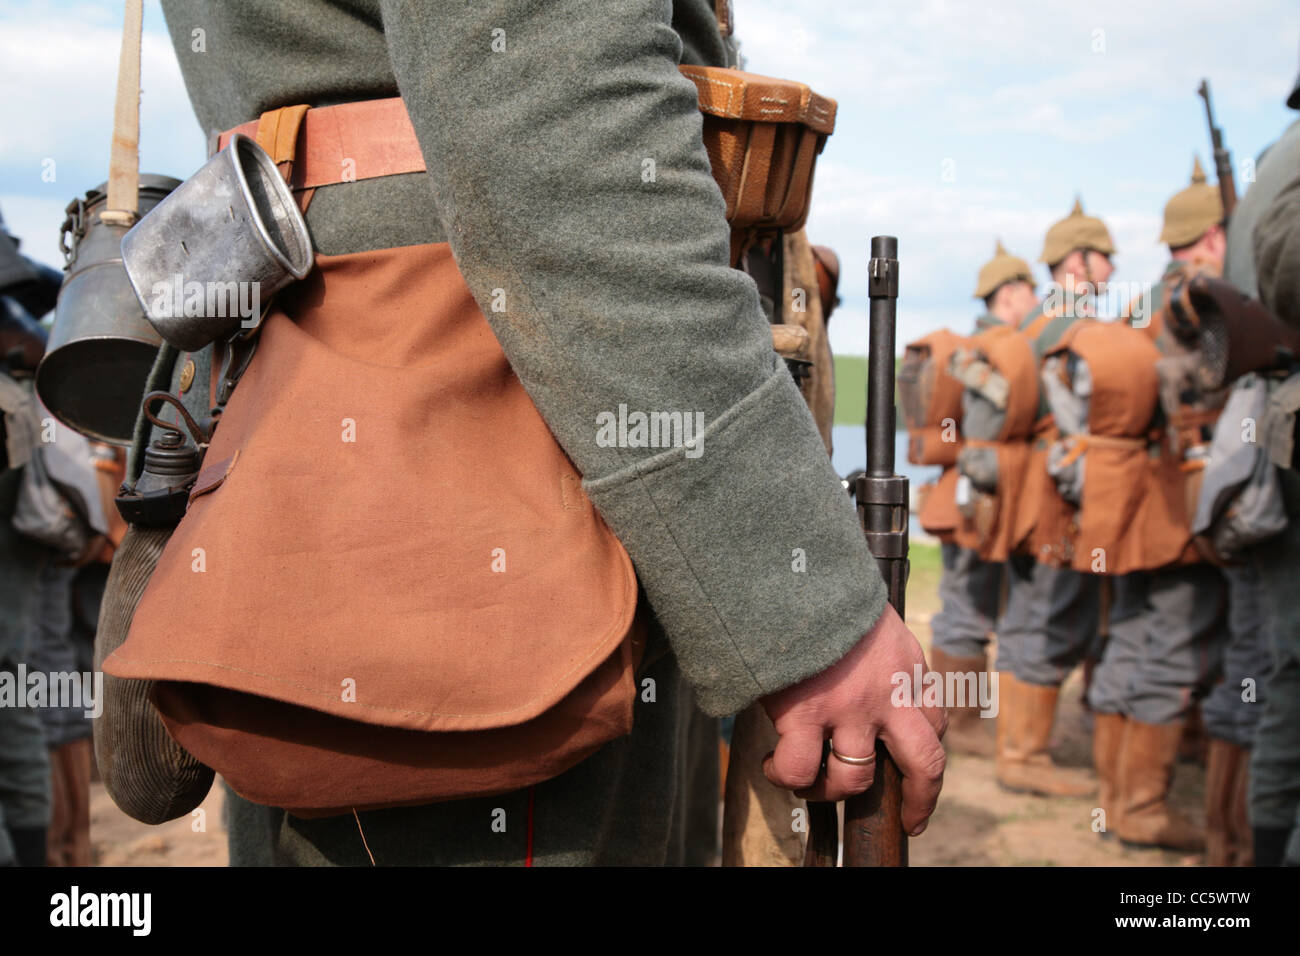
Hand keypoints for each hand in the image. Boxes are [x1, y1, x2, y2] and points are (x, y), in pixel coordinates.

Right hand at [759, 603, 946, 835]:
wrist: (793, 572)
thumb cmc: (824, 587)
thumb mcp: (870, 616)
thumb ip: (875, 651)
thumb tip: (857, 670)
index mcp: (906, 666)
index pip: (934, 721)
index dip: (924, 750)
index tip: (913, 766)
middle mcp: (888, 694)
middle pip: (925, 764)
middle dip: (921, 799)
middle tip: (911, 818)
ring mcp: (849, 709)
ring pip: (854, 779)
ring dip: (830, 790)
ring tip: (807, 782)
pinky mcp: (805, 716)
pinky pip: (798, 771)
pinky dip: (785, 776)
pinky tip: (772, 763)